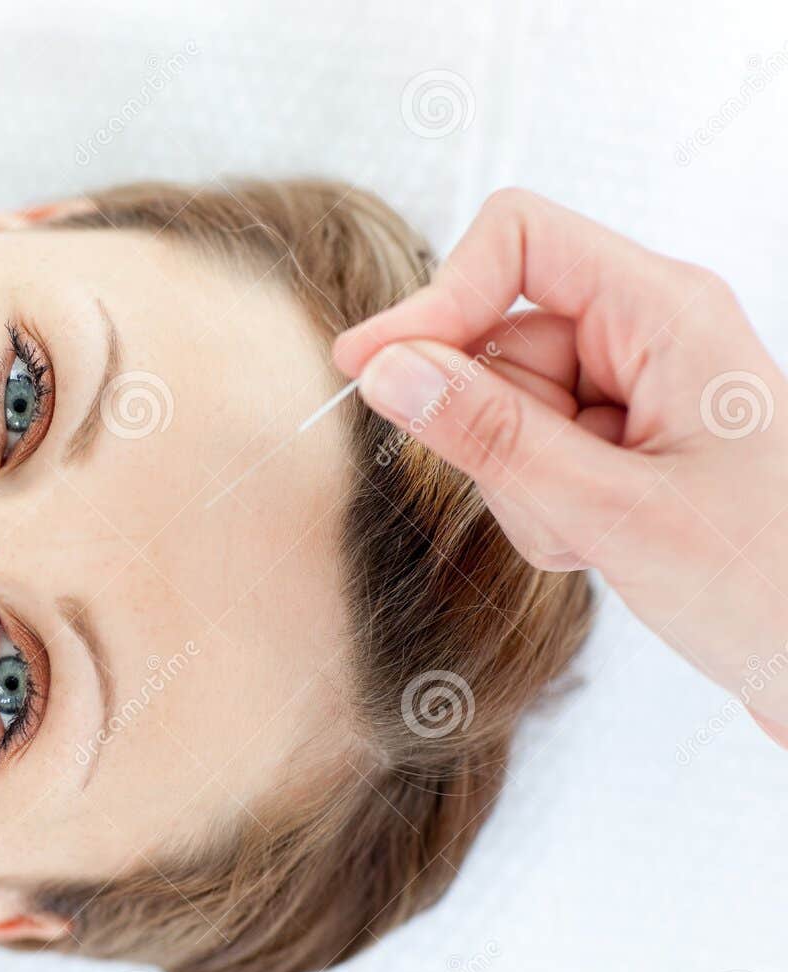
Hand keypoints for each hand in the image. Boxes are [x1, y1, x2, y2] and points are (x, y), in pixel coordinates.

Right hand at [332, 189, 787, 748]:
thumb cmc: (772, 586)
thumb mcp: (613, 512)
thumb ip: (492, 435)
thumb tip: (388, 370)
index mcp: (668, 312)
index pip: (519, 241)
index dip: (436, 299)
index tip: (368, 370)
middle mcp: (651, 332)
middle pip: (499, 339)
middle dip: (497, 432)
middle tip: (558, 504)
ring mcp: (636, 386)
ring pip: (505, 406)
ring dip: (522, 483)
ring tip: (594, 534)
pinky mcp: (623, 437)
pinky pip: (529, 449)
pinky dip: (539, 504)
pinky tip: (597, 542)